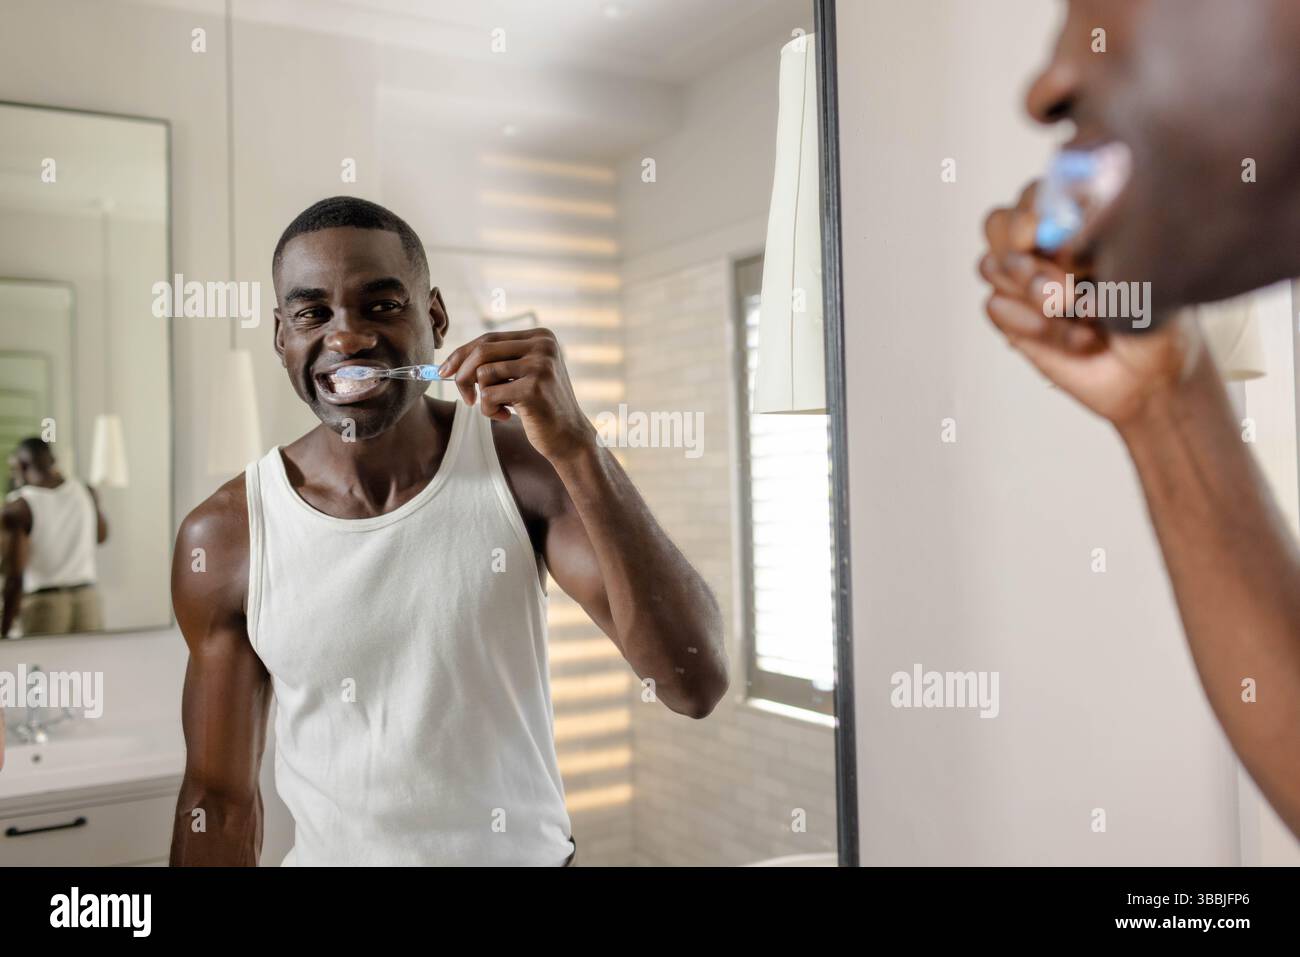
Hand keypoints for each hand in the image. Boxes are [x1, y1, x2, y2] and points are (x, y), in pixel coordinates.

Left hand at [438, 328, 596, 462]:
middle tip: (465, 397)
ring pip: (483, 374)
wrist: (569, 437)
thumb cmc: (540, 408)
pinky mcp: (533, 388)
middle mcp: (543, 346)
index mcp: (541, 337)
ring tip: (500, 409)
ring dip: (484, 398)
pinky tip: (507, 417)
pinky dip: (490, 410)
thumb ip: (498, 362)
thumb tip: (451, 362)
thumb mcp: (522, 376)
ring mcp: (540, 365)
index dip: (462, 354)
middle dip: (463, 375)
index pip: (490, 338)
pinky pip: (489, 395)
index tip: (444, 371)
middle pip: (483, 351)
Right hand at [979, 182, 1202, 427]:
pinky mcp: (1014, 318)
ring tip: (1073, 312)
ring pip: (992, 265)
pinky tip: (1073, 339)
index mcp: (1082, 220)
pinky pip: (995, 306)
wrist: (1152, 380)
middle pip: (998, 222)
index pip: (1038, 192)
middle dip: (1022, 254)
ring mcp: (1026, 281)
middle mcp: (1048, 245)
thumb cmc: (1159, 320)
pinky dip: (1030, 324)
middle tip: (1059, 288)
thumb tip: (1060, 233)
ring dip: (1031, 292)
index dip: (1033, 209)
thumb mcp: (1144, 274)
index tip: (1041, 233)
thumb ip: (1101, 246)